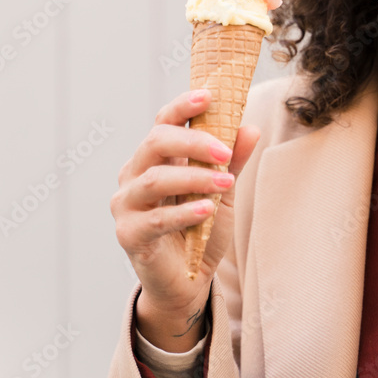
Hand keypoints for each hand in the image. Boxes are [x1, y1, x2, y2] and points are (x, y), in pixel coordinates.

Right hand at [110, 89, 259, 349]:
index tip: (209, 96)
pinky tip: (207, 210)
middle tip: (225, 152)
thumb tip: (251, 127)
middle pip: (155, 143)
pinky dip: (184, 212)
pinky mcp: (129, 235)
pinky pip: (156, 219)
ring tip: (226, 182)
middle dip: (193, 141)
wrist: (188, 281)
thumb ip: (232, 161)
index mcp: (155, 159)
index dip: (182, 107)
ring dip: (194, 177)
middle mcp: (134, 176)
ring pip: (154, 179)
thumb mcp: (222, 191)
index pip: (163, 122)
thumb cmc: (201, 229)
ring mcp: (127, 205)